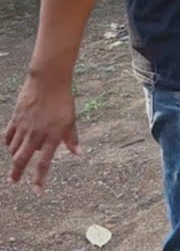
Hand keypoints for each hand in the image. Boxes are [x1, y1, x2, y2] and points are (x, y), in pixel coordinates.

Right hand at [6, 74, 80, 193]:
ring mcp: (23, 127)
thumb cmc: (63, 101)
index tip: (37, 190)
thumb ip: (72, 138)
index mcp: (52, 136)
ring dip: (15, 157)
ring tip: (16, 162)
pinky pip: (8, 136)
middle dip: (17, 173)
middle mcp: (36, 135)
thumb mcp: (71, 120)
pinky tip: (10, 146)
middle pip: (22, 159)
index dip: (40, 178)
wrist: (48, 81)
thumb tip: (78, 153)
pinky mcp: (15, 119)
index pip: (44, 163)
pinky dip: (9, 143)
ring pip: (14, 149)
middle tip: (14, 182)